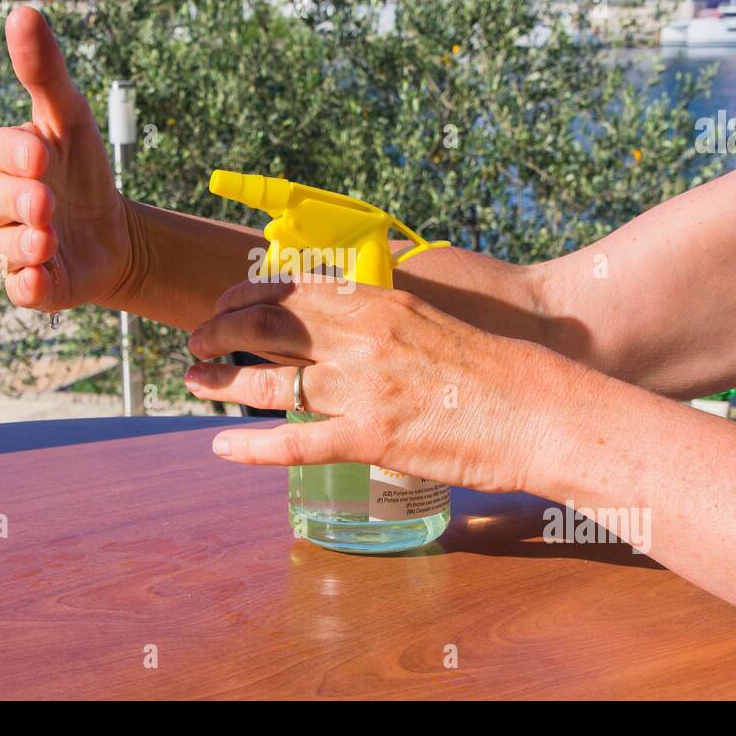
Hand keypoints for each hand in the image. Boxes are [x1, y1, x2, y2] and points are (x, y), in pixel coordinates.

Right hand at [0, 7, 136, 311]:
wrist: (115, 233)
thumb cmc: (83, 170)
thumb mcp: (71, 118)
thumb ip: (45, 73)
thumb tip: (23, 11)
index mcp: (2, 163)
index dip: (15, 154)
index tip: (42, 152)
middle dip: (20, 200)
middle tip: (47, 201)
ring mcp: (12, 249)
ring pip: (4, 249)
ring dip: (26, 245)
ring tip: (49, 240)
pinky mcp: (33, 286)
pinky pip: (20, 291)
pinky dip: (28, 286)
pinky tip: (41, 279)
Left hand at [184, 279, 589, 492]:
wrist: (540, 409)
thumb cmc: (493, 369)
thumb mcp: (431, 321)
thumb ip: (382, 317)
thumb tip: (344, 314)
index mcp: (379, 303)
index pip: (291, 286)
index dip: (242, 294)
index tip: (221, 304)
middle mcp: (363, 338)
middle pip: (266, 325)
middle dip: (218, 331)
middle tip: (195, 344)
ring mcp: (365, 388)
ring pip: (268, 381)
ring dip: (220, 382)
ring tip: (194, 383)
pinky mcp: (373, 437)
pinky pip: (296, 443)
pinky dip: (250, 448)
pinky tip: (221, 449)